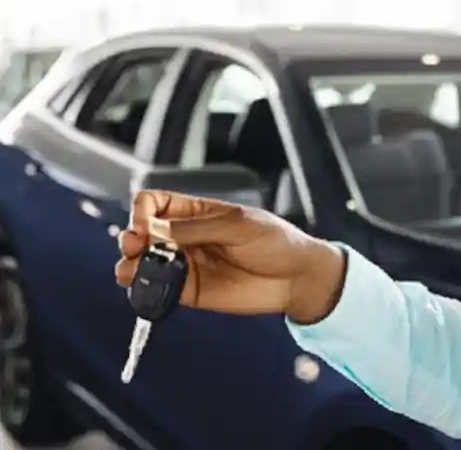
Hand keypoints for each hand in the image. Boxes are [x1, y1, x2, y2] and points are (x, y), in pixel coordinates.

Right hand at [115, 190, 346, 323]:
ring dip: (129, 264)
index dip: (143, 211)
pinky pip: (156, 289)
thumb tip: (155, 229)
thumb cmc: (277, 242)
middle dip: (131, 238)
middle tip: (136, 246)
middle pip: (140, 232)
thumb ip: (197, 228)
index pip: (153, 202)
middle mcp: (185, 237)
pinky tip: (142, 287)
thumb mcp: (240, 226)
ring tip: (133, 268)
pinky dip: (142, 288)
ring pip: (141, 262)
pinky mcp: (188, 290)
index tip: (147, 225)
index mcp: (197, 212)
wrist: (297, 278)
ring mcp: (185, 264)